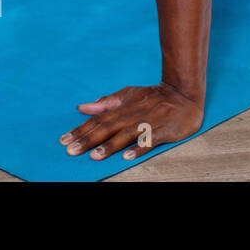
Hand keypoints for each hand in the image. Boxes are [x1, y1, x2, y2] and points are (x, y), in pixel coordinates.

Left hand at [60, 84, 203, 161]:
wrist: (185, 93)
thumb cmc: (154, 96)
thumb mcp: (129, 94)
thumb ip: (106, 103)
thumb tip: (82, 107)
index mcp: (124, 107)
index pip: (99, 119)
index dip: (81, 129)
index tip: (64, 140)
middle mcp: (134, 114)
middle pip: (108, 127)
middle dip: (88, 139)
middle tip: (71, 151)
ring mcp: (150, 122)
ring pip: (127, 135)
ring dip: (110, 145)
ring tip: (94, 155)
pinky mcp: (165, 131)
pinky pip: (151, 140)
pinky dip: (139, 148)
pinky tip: (128, 156)